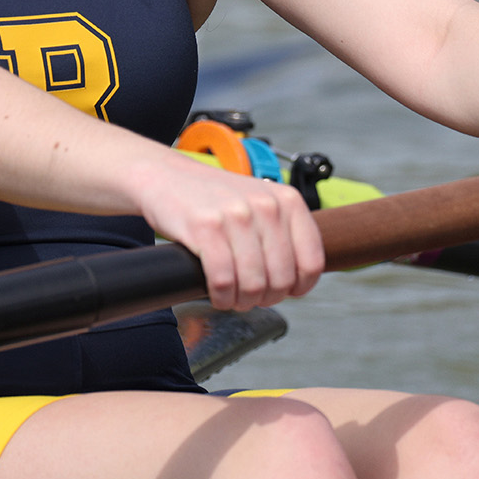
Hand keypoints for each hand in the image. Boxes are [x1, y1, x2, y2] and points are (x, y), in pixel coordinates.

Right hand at [130, 155, 323, 310]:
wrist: (167, 176)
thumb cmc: (215, 198)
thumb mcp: (261, 204)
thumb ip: (283, 234)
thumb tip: (297, 281)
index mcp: (288, 200)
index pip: (312, 262)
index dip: (299, 288)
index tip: (284, 292)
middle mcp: (266, 205)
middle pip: (281, 279)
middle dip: (265, 298)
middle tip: (250, 297)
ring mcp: (235, 215)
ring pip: (253, 284)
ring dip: (242, 301)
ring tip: (232, 297)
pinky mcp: (205, 227)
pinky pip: (223, 280)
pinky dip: (221, 297)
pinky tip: (217, 293)